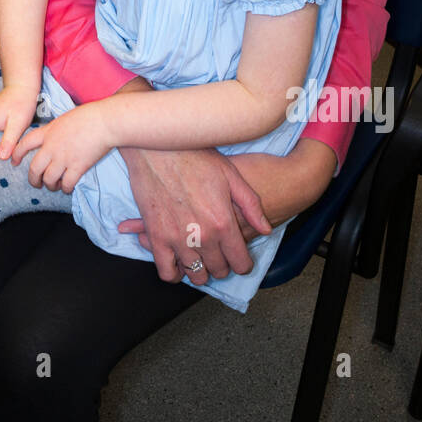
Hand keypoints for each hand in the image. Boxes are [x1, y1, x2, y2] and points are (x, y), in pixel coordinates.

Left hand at [11, 103, 113, 191]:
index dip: (17, 154)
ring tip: (54, 186)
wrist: (104, 121)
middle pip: (34, 168)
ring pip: (49, 180)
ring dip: (50, 186)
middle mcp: (52, 147)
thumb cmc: (89, 116)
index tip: (14, 162)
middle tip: (36, 183)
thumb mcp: (64, 118)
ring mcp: (64, 158)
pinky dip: (66, 189)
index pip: (25, 144)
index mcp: (48, 132)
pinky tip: (68, 188)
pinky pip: (66, 184)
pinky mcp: (77, 167)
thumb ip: (55, 130)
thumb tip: (53, 138)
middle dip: (33, 180)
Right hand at [118, 146, 270, 283]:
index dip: (242, 263)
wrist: (158, 146)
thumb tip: (265, 229)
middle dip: (222, 265)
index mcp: (224, 223)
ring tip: (201, 258)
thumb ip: (251, 205)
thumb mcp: (231, 175)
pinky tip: (179, 262)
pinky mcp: (156, 237)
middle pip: (219, 270)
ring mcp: (178, 239)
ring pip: (195, 274)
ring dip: (200, 270)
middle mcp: (203, 236)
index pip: (240, 263)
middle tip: (219, 254)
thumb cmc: (195, 156)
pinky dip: (174, 273)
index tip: (238, 258)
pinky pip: (166, 271)